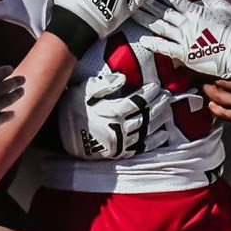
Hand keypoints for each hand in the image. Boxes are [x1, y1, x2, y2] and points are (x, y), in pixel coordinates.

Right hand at [0, 66, 24, 134]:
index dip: (2, 72)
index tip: (10, 69)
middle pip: (4, 87)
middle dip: (14, 82)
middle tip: (23, 79)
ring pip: (7, 100)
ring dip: (15, 95)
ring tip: (22, 92)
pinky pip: (4, 117)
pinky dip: (8, 115)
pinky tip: (13, 114)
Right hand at [57, 69, 173, 159]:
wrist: (60, 137)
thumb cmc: (72, 109)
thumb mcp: (84, 91)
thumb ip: (104, 84)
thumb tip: (123, 78)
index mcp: (112, 111)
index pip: (137, 100)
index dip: (149, 93)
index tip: (157, 86)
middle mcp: (119, 127)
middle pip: (146, 115)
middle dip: (160, 105)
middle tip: (169, 97)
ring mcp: (121, 142)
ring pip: (147, 130)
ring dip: (160, 120)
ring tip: (169, 111)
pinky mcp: (119, 152)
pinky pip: (141, 147)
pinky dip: (154, 141)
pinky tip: (163, 134)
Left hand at [137, 0, 230, 86]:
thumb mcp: (223, 6)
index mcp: (195, 11)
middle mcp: (186, 24)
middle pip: (162, 11)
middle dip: (147, 3)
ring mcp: (184, 39)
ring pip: (160, 27)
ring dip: (146, 19)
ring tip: (133, 13)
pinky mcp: (184, 54)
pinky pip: (165, 48)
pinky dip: (154, 43)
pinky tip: (143, 39)